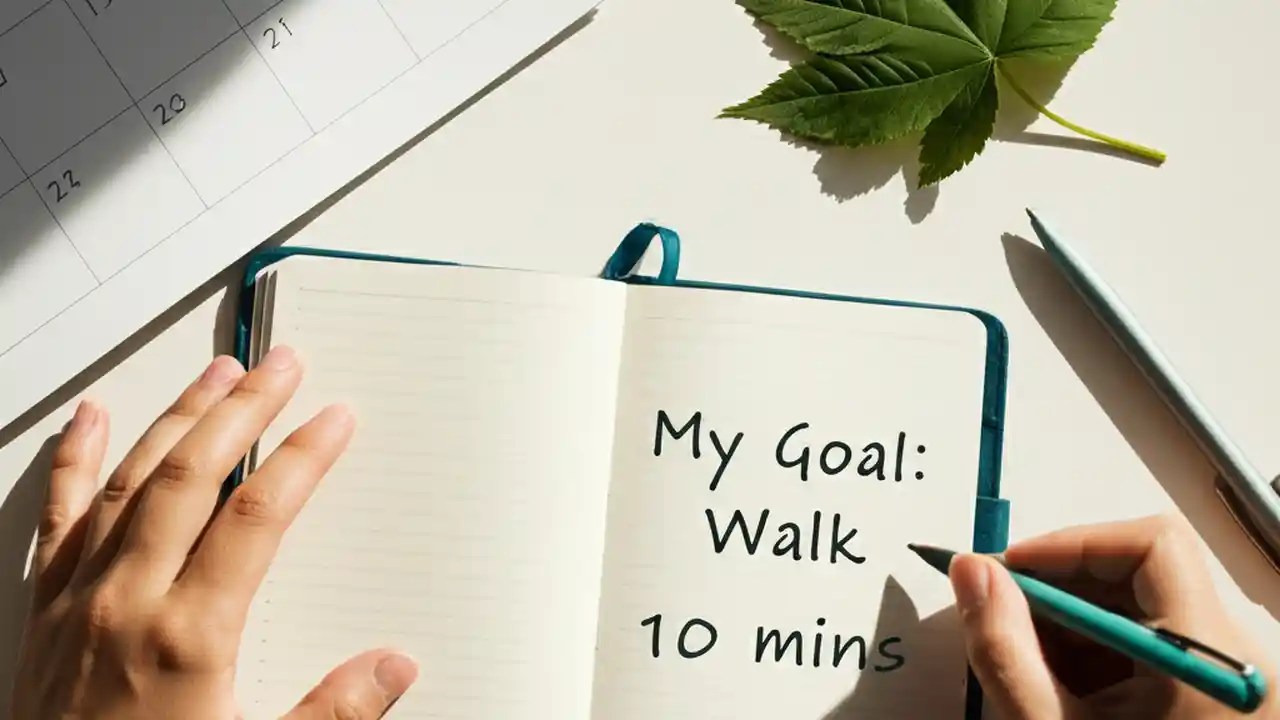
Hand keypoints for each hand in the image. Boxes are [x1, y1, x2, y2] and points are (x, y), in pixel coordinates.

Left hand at [10, 350, 418, 719]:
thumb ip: (332, 712)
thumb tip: (394, 666)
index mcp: (188, 636)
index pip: (257, 517)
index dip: (302, 458)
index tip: (334, 420)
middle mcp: (129, 601)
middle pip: (193, 476)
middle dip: (244, 410)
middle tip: (281, 366)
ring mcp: (82, 599)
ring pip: (131, 480)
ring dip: (178, 417)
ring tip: (216, 374)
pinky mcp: (47, 610)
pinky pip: (60, 516)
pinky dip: (75, 459)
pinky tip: (92, 418)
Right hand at [950, 513, 1277, 718]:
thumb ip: (1004, 649)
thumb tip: (970, 570)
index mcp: (1209, 660)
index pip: (1150, 545)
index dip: (1073, 544)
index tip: (1010, 572)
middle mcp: (1231, 661)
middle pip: (1144, 574)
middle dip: (1058, 586)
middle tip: (998, 612)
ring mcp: (1223, 685)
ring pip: (1140, 612)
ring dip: (1068, 624)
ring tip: (1022, 663)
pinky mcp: (1207, 705)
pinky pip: (1146, 651)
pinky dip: (1090, 656)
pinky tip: (1054, 688)